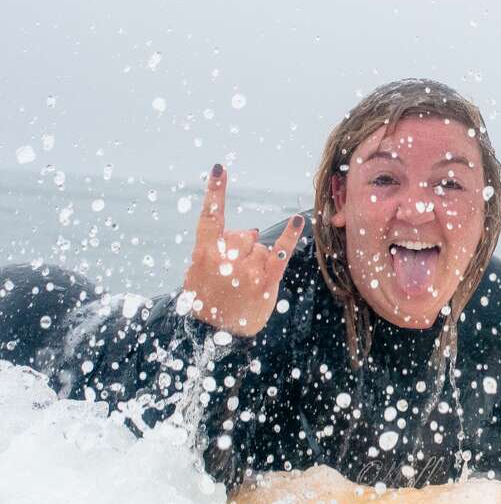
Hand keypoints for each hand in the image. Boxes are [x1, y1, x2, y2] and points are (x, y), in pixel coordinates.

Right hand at [182, 163, 303, 336]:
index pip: (210, 217)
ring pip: (261, 247)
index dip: (215, 192)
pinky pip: (280, 254)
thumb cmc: (207, 297)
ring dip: (257, 260)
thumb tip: (253, 232)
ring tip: (245, 284)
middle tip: (235, 272)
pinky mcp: (265, 282)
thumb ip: (219, 247)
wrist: (213, 333)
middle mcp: (225, 260)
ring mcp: (246, 271)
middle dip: (244, 247)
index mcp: (203, 254)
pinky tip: (298, 222)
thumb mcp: (200, 271)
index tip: (220, 169)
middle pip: (245, 235)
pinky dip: (290, 238)